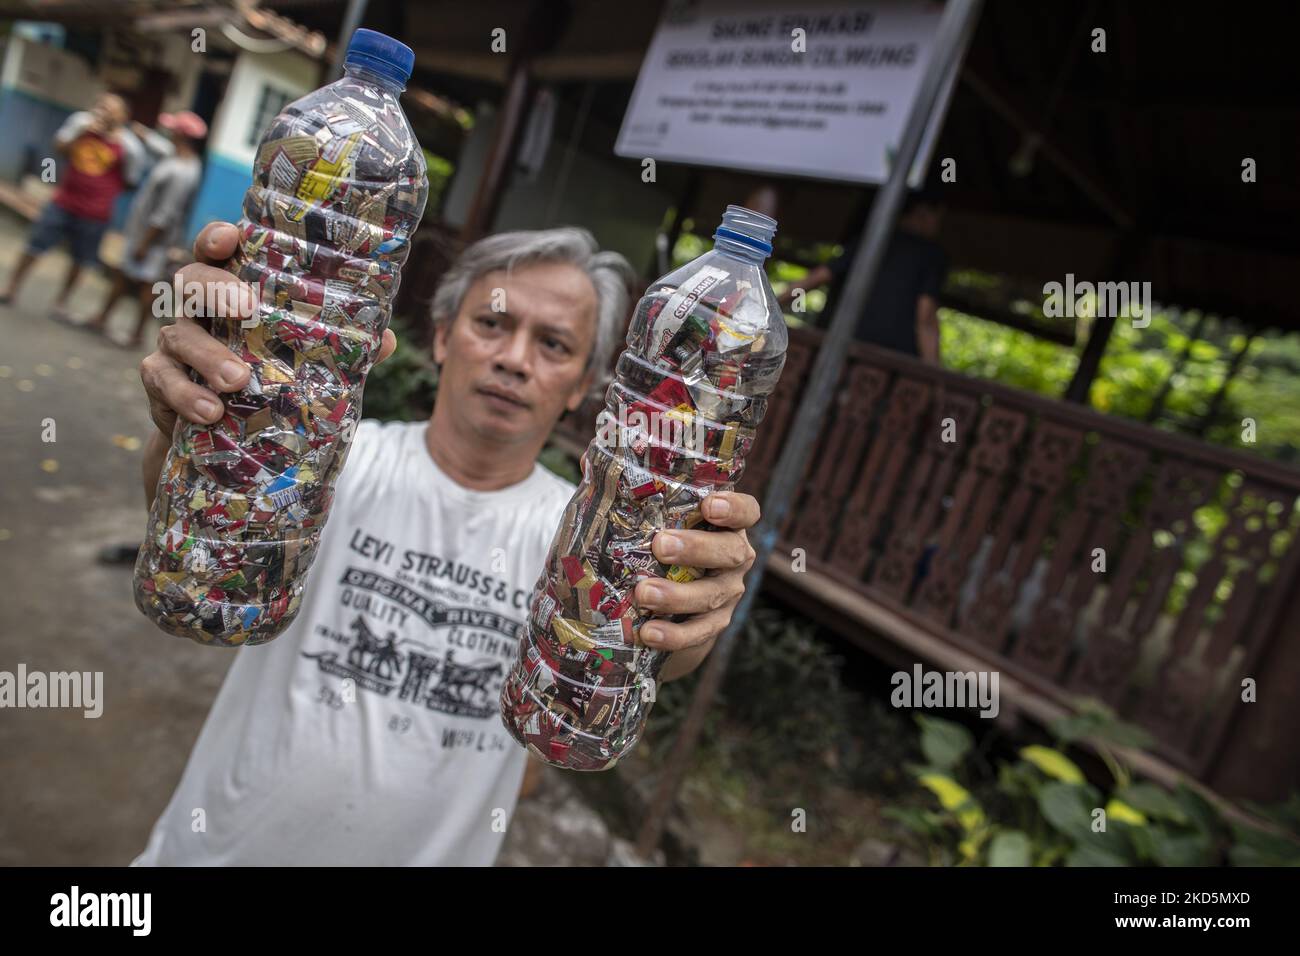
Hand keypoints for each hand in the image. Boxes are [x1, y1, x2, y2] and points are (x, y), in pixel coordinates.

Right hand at [138, 221, 396, 438]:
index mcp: (232, 290)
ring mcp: (175, 343)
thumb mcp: (305, 359)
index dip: (218, 238)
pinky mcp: (160, 382)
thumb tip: (389, 340)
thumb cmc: (271, 377)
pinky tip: (211, 412)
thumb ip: (343, 346)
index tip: (232, 239)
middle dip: (214, 289)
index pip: (217, 251)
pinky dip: (184, 395)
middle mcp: (198, 310)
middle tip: (244, 308)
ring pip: (177, 335)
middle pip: (190, 281)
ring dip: (207, 356)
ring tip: (236, 381)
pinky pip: (161, 380)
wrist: (226, 434)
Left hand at [633, 491, 759, 652]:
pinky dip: (674, 634)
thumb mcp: (648, 520)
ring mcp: (726, 594)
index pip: (746, 511)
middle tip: (661, 545)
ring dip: (678, 595)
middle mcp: (734, 558)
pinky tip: (648, 632)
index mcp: (724, 524)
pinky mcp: (712, 627)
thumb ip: (627, 492)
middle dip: (697, 549)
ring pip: (712, 595)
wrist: (663, 605)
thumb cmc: (654, 546)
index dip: (734, 508)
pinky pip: (698, 633)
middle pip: (730, 552)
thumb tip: (589, 462)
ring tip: (644, 593)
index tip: (709, 505)